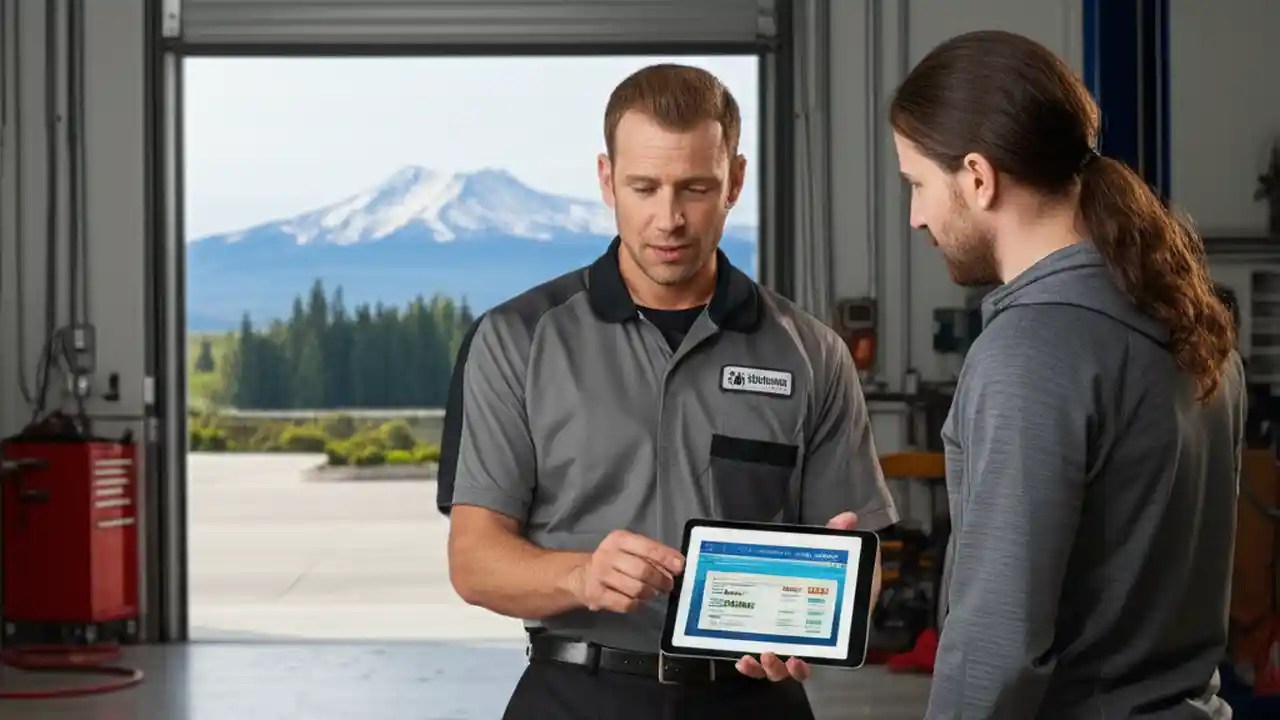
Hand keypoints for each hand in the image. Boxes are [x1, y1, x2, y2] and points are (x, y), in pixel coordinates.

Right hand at [569, 529, 684, 613]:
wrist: (581, 575)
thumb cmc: (614, 561)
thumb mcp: (630, 550)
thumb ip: (651, 554)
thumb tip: (677, 565)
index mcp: (619, 539)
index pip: (648, 547)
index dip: (666, 558)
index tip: (680, 567)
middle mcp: (608, 555)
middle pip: (643, 570)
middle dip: (661, 580)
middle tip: (668, 586)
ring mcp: (600, 575)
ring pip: (636, 589)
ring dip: (650, 593)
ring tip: (652, 593)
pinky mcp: (596, 595)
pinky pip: (626, 603)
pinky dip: (637, 604)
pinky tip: (637, 600)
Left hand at [736, 511, 859, 681]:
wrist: (801, 568)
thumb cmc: (823, 568)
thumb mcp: (828, 552)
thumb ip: (836, 536)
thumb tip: (847, 517)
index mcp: (820, 624)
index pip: (816, 648)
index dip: (804, 663)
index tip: (798, 658)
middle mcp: (801, 638)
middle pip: (793, 666)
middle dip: (782, 668)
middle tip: (770, 653)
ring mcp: (780, 639)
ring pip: (774, 667)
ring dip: (765, 668)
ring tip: (755, 655)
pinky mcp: (760, 636)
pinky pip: (756, 659)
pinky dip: (748, 664)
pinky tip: (739, 657)